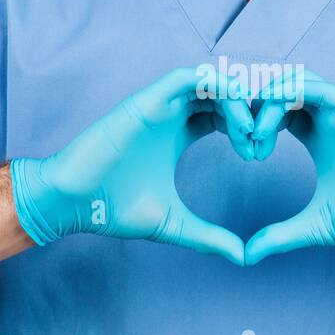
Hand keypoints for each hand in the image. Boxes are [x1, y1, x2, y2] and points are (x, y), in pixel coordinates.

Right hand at [9, 68, 254, 264]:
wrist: (73, 201)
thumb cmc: (114, 208)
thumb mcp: (174, 223)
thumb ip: (209, 236)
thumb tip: (242, 257)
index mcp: (178, 134)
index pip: (222, 114)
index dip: (246, 126)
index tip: (259, 152)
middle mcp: (170, 114)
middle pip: (221, 94)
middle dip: (247, 111)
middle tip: (261, 141)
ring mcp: (159, 105)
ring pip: (209, 81)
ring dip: (236, 98)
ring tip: (250, 131)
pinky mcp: (146, 101)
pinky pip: (187, 77)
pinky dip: (215, 84)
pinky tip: (234, 109)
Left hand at [243, 73, 334, 264]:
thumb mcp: (316, 225)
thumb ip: (282, 234)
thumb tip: (249, 255)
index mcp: (317, 136)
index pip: (275, 110)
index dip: (251, 121)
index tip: (241, 150)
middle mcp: (328, 118)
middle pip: (279, 88)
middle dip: (251, 107)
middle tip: (240, 140)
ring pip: (293, 81)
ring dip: (265, 101)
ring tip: (253, 135)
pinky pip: (316, 88)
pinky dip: (287, 95)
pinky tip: (269, 126)